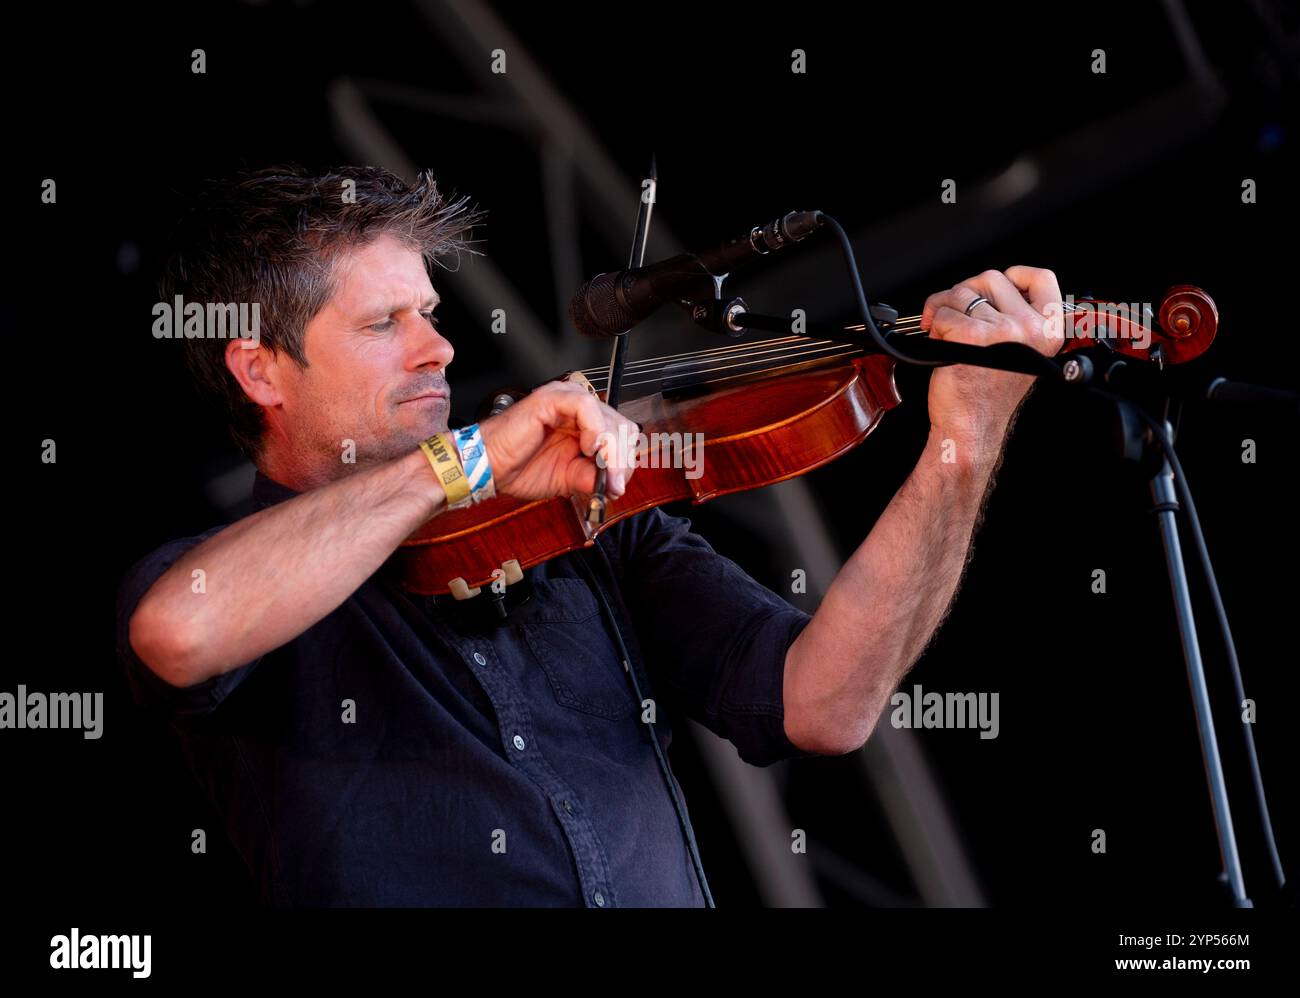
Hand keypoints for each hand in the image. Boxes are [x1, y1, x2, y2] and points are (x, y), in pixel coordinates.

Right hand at [478, 380, 639, 500]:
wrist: (488, 469)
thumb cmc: (520, 468)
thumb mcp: (568, 479)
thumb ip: (593, 478)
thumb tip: (616, 486)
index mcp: (583, 424)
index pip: (621, 433)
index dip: (624, 460)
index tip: (617, 485)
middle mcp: (577, 409)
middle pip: (620, 426)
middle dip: (620, 459)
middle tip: (612, 484)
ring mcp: (565, 399)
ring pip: (608, 418)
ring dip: (610, 450)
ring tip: (600, 470)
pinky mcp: (551, 398)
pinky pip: (585, 406)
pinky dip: (593, 429)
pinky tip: (586, 448)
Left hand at [920, 265, 1064, 456]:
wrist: (972, 426)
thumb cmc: (987, 393)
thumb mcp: (1019, 351)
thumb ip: (1016, 317)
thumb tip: (990, 289)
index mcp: (1048, 330)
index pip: (1042, 278)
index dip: (1016, 275)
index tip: (995, 289)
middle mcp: (1031, 328)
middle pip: (992, 278)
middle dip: (967, 293)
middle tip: (958, 316)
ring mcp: (1002, 330)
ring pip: (962, 294)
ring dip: (946, 310)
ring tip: (948, 336)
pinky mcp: (971, 335)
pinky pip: (943, 311)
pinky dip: (934, 325)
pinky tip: (942, 345)